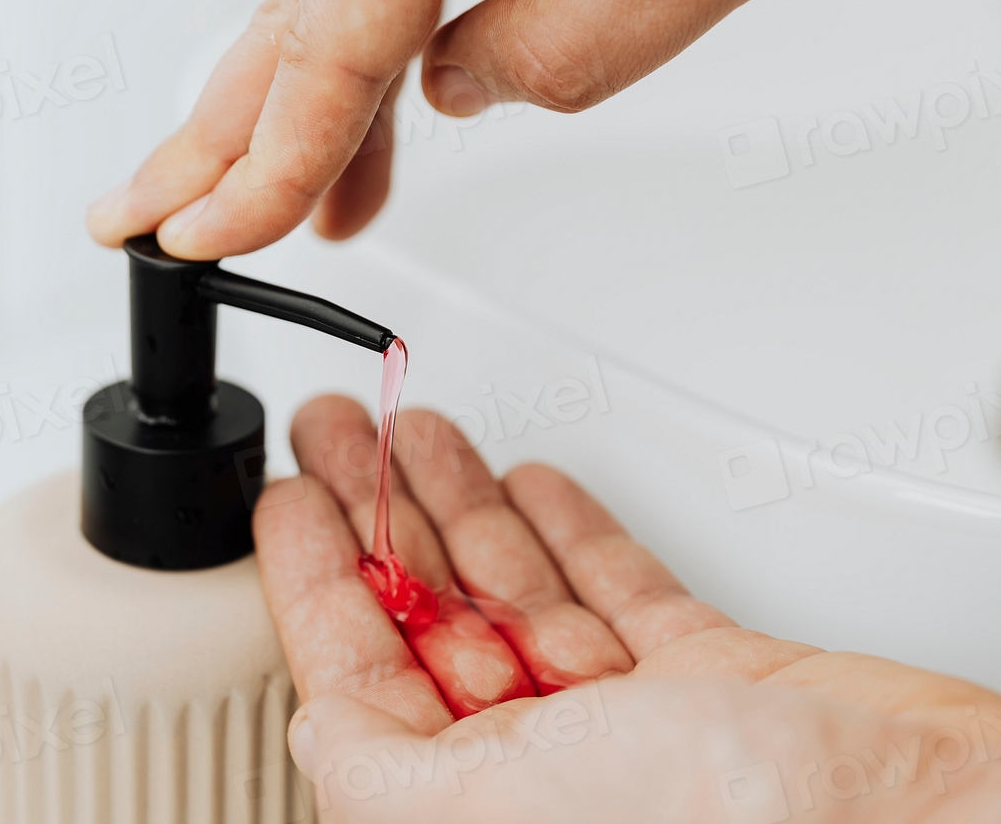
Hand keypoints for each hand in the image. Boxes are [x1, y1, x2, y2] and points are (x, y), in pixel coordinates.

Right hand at [87, 0, 814, 258]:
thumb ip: (583, 38)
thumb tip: (460, 88)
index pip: (326, 34)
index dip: (268, 156)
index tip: (219, 235)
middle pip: (292, 3)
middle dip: (228, 136)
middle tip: (167, 223)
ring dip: (292, 105)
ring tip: (268, 202)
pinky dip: (357, 43)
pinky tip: (362, 107)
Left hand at [253, 395, 1000, 822]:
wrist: (929, 817)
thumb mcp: (511, 800)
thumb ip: (387, 770)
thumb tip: (315, 723)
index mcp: (477, 801)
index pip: (360, 670)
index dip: (314, 573)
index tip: (289, 493)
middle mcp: (545, 765)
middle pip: (431, 615)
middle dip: (381, 513)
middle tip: (342, 432)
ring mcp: (627, 720)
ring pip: (514, 592)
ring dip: (463, 507)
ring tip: (418, 434)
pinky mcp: (706, 684)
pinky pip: (611, 593)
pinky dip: (568, 536)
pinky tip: (531, 490)